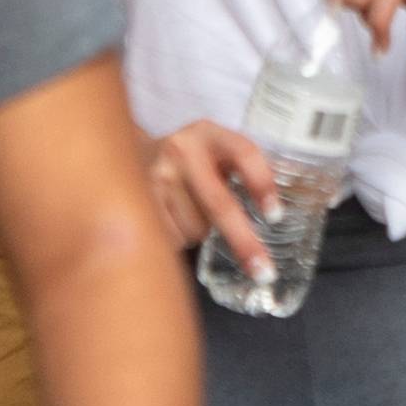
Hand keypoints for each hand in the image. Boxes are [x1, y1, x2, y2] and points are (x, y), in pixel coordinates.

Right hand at [148, 118, 285, 275]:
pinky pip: (172, 239)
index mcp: (208, 133)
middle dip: (244, 242)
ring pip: (196, 229)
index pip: (244, 153)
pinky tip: (173, 219)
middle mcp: (181, 150)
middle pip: (220, 204)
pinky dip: (180, 239)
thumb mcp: (214, 150)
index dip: (262, 183)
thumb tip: (277, 218)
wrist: (128, 155)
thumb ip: (239, 171)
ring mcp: (156, 176)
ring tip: (190, 211)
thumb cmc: (188, 161)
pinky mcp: (137, 203)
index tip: (276, 216)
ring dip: (201, 233)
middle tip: (264, 272)